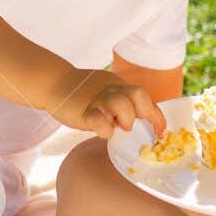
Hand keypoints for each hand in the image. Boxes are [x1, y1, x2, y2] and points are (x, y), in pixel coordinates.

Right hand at [48, 68, 166, 139]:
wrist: (54, 83)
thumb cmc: (83, 95)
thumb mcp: (106, 95)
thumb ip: (121, 106)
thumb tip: (139, 125)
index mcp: (119, 87)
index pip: (145, 98)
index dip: (156, 116)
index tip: (161, 132)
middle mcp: (111, 90)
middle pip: (138, 94)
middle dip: (142, 112)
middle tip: (131, 125)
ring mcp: (97, 99)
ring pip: (121, 104)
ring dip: (126, 118)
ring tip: (118, 126)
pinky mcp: (83, 111)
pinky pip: (98, 120)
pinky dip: (105, 129)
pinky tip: (103, 132)